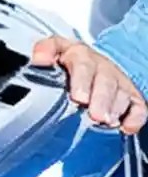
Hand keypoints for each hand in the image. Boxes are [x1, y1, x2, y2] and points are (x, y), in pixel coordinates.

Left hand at [31, 35, 147, 132]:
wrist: (94, 63)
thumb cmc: (71, 62)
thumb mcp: (56, 49)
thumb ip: (45, 50)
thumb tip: (38, 59)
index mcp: (81, 55)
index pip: (82, 65)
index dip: (82, 81)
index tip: (78, 97)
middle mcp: (103, 67)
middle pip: (105, 82)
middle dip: (101, 100)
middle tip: (95, 115)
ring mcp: (119, 82)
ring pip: (122, 94)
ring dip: (114, 109)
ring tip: (106, 121)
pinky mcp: (132, 96)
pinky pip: (139, 107)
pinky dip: (135, 118)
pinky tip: (126, 127)